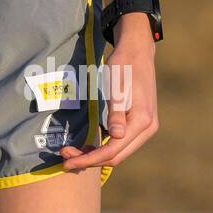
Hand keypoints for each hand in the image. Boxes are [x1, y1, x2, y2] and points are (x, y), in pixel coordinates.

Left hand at [60, 20, 157, 172]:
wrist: (137, 51)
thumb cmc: (123, 66)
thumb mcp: (116, 87)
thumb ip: (116, 112)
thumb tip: (116, 136)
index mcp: (143, 122)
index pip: (113, 151)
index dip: (89, 159)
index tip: (67, 161)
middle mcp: (147, 129)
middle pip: (116, 156)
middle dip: (89, 159)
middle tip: (64, 156)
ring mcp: (145, 127)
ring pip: (118, 151)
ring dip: (95, 154)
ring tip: (72, 151)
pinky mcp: (138, 123)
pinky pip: (120, 142)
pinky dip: (103, 145)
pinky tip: (87, 142)